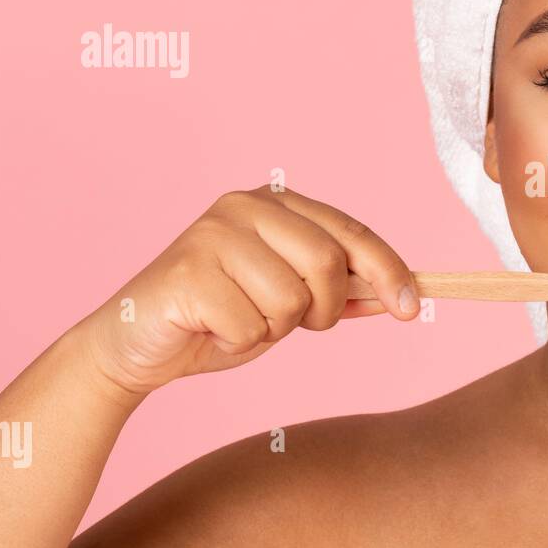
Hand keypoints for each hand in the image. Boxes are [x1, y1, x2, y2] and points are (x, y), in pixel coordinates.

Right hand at [70, 185, 419, 396]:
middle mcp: (244, 206)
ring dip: (274, 329)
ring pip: (290, 300)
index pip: (351, 233)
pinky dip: (239, 342)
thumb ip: (340, 294)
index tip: (412, 308)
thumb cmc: (219, 318)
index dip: (389, 271)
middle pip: (327, 263)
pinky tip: (211, 328)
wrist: (135, 344)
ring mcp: (212, 234)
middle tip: (298, 326)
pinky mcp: (187, 271)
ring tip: (240, 320)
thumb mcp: (290, 305)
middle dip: (324, 311)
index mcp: (275, 203)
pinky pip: (250, 326)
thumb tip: (399, 297)